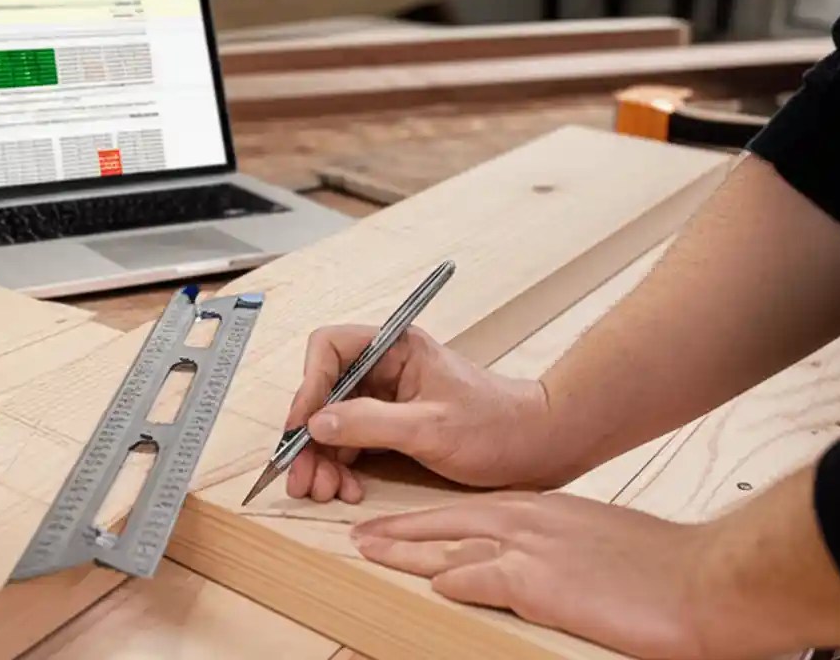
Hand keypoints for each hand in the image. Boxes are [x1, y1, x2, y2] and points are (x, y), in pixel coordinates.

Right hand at [284, 325, 571, 503]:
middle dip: (310, 436)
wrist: (538, 446)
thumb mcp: (431, 428)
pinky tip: (347, 488)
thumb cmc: (497, 427)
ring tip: (322, 490)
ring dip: (322, 458)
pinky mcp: (393, 425)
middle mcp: (385, 368)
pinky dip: (343, 466)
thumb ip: (370, 422)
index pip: (330, 349)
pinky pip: (352, 442)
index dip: (308, 385)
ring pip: (334, 422)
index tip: (301, 426)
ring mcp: (387, 398)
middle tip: (301, 476)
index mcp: (395, 348)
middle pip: (325, 393)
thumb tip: (317, 423)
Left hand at [350, 492, 719, 658]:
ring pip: (448, 545)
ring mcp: (531, 548)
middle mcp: (529, 520)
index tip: (399, 523)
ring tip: (367, 550)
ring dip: (404, 550)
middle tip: (362, 533)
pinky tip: (430, 584)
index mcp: (543, 510)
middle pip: (445, 519)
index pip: (469, 509)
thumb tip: (538, 566)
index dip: (428, 518)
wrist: (702, 577)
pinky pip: (477, 579)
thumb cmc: (659, 565)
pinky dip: (450, 581)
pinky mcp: (538, 582)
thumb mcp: (596, 540)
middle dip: (399, 528)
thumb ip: (558, 545)